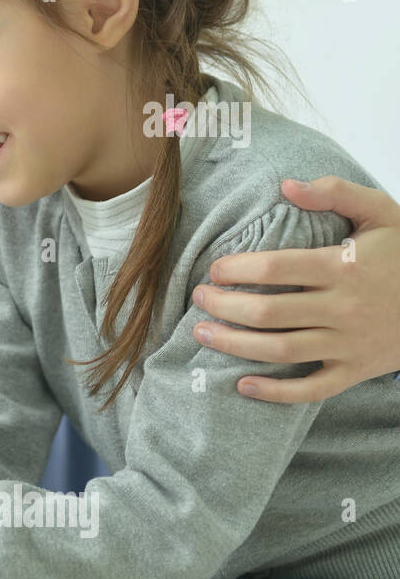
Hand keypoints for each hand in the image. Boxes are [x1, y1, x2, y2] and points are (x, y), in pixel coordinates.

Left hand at [192, 176, 399, 402]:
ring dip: (234, 345)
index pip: (275, 267)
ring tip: (202, 333)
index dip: (236, 269)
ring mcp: (349, 343)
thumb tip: (288, 185)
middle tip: (198, 298)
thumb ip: (336, 192)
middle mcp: (343, 308)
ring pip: (279, 351)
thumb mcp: (382, 213)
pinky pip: (312, 389)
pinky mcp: (355, 370)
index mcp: (343, 267)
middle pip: (267, 312)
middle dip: (223, 306)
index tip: (214, 270)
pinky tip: (243, 385)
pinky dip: (276, 393)